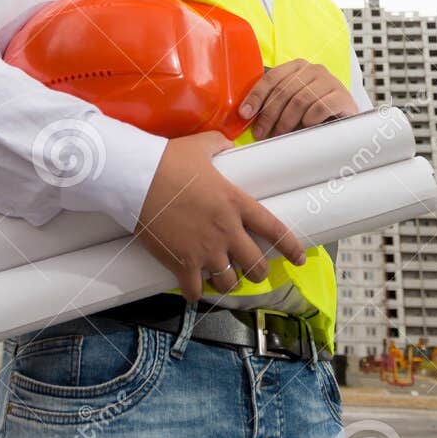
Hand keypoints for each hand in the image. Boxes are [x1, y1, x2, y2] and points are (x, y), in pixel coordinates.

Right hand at [134, 131, 306, 300]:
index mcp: (236, 203)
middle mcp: (227, 231)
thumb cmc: (169, 160)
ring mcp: (205, 250)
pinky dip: (195, 293)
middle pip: (256, 265)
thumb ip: (219, 144)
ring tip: (223, 281)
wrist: (137, 178)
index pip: (274, 229)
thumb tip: (228, 143)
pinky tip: (193, 291)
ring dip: (228, 284)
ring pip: (229, 282)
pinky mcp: (181, 263)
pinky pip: (195, 291)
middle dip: (257, 272)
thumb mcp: (200, 146)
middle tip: (252, 271)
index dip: (290, 247)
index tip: (299, 258)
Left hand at [238, 59, 357, 139]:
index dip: (256, 96)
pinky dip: (308, 120)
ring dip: (286, 121)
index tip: (245, 113)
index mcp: (298, 66)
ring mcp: (330, 81)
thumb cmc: (314, 110)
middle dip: (268, 114)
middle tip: (261, 132)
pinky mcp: (342, 96)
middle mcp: (314, 70)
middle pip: (283, 91)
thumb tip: (246, 114)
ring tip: (281, 134)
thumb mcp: (292, 102)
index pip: (272, 77)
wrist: (345, 117)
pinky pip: (319, 107)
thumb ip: (274, 101)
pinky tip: (306, 126)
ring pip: (299, 100)